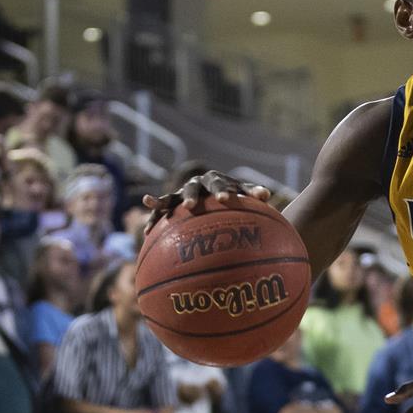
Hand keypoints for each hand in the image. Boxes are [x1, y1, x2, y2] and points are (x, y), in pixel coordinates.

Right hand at [141, 171, 272, 235]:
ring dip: (163, 203)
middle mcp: (196, 184)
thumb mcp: (243, 194)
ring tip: (150, 204)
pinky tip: (146, 232)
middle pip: (192, 189)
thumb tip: (266, 195)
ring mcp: (182, 193)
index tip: (225, 200)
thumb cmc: (234, 196)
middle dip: (191, 196)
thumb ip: (253, 193)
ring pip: (171, 197)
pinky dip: (153, 218)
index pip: (220, 184)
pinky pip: (161, 211)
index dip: (222, 191)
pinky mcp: (172, 204)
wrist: (216, 191)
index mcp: (215, 180)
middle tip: (190, 206)